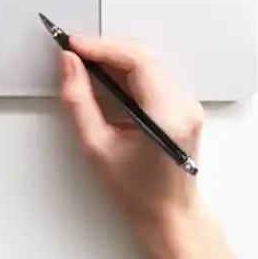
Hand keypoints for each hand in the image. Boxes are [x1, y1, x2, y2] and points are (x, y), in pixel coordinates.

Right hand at [58, 37, 204, 231]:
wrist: (168, 214)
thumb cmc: (136, 191)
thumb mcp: (96, 147)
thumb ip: (79, 101)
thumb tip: (69, 65)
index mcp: (166, 116)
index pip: (137, 61)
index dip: (102, 46)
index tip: (73, 44)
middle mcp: (184, 105)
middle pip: (145, 56)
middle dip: (106, 48)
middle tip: (74, 51)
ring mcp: (188, 104)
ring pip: (150, 61)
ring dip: (116, 56)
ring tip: (86, 61)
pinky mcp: (184, 104)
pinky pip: (155, 73)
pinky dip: (127, 67)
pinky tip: (107, 74)